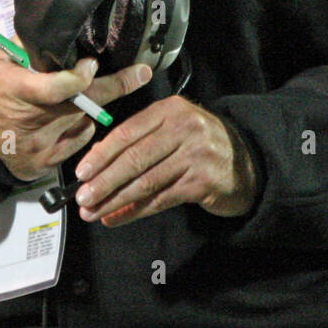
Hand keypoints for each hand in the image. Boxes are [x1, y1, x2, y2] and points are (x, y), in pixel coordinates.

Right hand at [0, 51, 151, 180]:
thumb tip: (57, 26)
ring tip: (81, 96)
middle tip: (141, 73)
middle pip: (82, 105)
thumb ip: (28, 45)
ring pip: (85, 123)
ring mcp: (42, 146)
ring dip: (92, 108)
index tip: (93, 64)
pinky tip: (70, 118)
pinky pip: (80, 141)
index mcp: (18, 91)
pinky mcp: (48, 163)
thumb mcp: (1, 62)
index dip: (78, 78)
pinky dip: (82, 127)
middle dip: (117, 87)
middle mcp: (33, 121)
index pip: (54, 89)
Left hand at [72, 95, 259, 225]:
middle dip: (104, 181)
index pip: (127, 131)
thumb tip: (98, 161)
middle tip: (82, 198)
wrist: (245, 163)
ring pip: (145, 182)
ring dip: (115, 200)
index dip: (101, 154)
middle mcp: (184, 128)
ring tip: (93, 212)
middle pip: (134, 158)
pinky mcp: (201, 182)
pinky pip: (160, 199)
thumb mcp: (173, 128)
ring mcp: (195, 155)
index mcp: (170, 110)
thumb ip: (141, 138)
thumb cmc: (200, 145)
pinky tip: (117, 218)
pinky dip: (135, 211)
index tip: (82, 172)